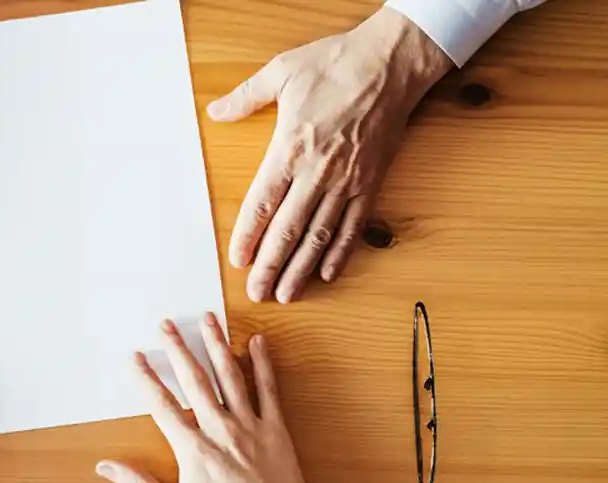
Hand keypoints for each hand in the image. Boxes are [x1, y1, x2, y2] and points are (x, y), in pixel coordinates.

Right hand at [97, 313, 323, 482]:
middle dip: (179, 349)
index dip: (146, 378)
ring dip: (217, 345)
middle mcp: (221, 432)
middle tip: (166, 324)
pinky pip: (269, 391)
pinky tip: (258, 342)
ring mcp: (251, 429)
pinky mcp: (277, 432)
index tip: (136, 357)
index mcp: (193, 451)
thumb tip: (105, 466)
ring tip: (207, 320)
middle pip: (195, 382)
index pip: (162, 406)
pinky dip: (263, 365)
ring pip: (231, 377)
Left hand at [207, 8, 451, 302]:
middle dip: (270, 265)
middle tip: (256, 293)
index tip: (237, 261)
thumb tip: (216, 110)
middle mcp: (317, 171)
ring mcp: (347, 180)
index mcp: (289, 148)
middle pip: (288, 229)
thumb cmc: (335, 63)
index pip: (263, 203)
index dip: (248, 235)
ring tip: (286, 294)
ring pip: (320, 235)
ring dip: (301, 268)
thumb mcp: (281, 71)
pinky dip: (341, 253)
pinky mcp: (371, 182)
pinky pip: (353, 226)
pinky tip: (328, 274)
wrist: (391, 62)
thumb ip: (245, 97)